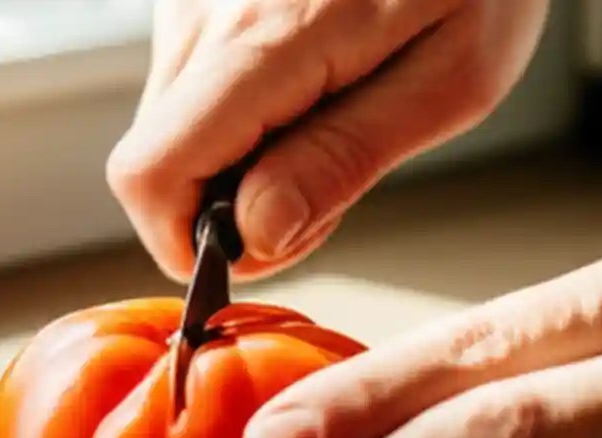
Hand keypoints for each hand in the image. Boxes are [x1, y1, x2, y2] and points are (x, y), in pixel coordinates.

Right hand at [107, 0, 548, 281]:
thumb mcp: (450, 79)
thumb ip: (342, 161)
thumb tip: (256, 235)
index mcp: (266, 39)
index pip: (151, 173)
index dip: (185, 240)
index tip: (253, 250)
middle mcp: (205, 11)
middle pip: (157, 160)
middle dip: (226, 204)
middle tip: (321, 180)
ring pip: (170, 127)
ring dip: (237, 156)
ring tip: (326, 115)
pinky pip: (190, 85)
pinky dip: (238, 112)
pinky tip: (306, 83)